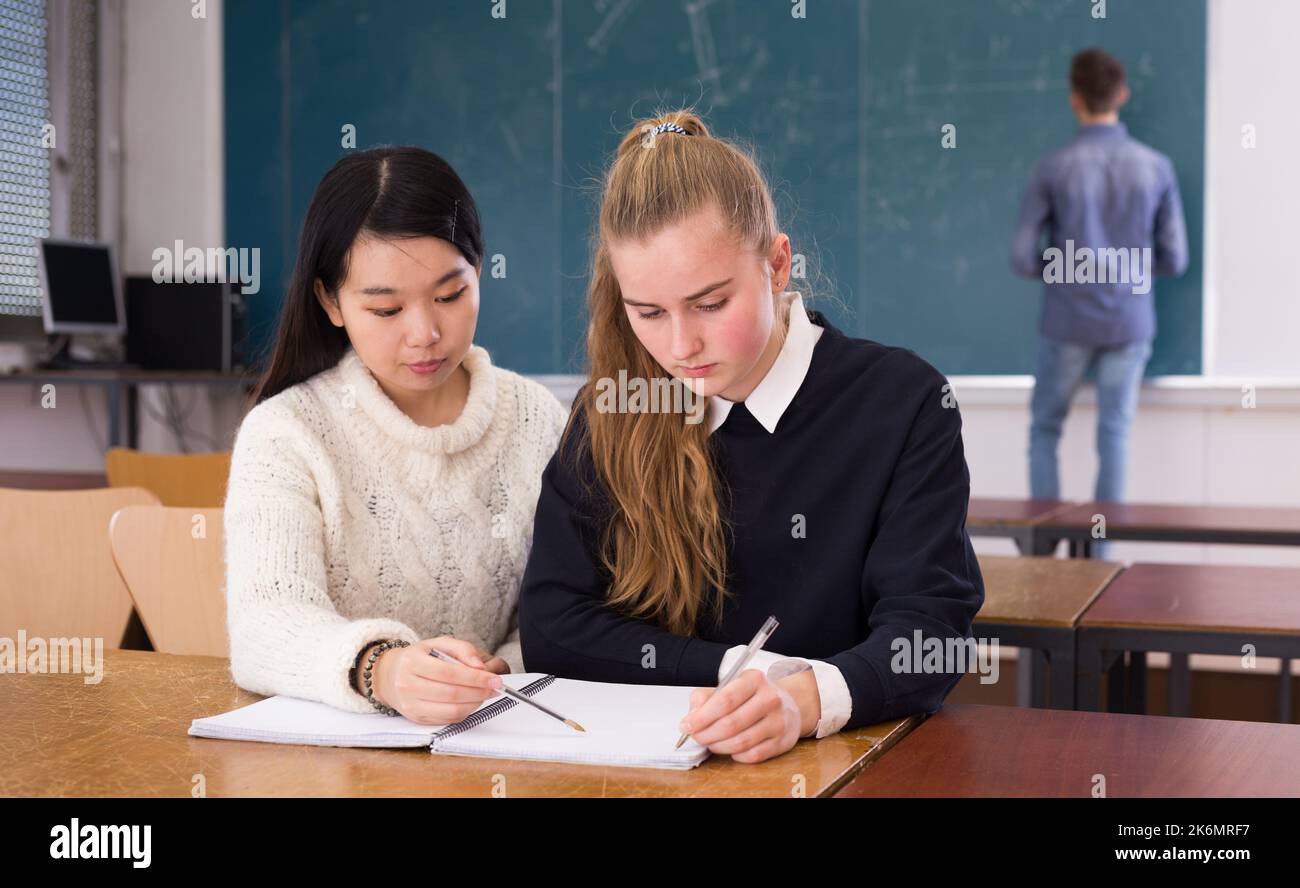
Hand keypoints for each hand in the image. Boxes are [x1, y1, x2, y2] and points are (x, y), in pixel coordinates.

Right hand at [370, 636, 503, 724]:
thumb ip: (462, 649)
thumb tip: (481, 666)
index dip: (475, 678)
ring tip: (485, 694)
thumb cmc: (421, 658)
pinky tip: (471, 701)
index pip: (449, 673)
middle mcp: (408, 685)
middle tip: (496, 687)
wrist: (392, 675)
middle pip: (451, 694)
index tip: (495, 679)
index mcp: (412, 662)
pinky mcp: (417, 718)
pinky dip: (465, 712)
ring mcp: (411, 705)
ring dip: (475, 704)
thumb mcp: (439, 643)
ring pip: (450, 710)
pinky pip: (447, 719)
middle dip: (479, 692)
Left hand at [680, 668, 811, 763]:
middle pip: (731, 724)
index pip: (725, 700)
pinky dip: (736, 755)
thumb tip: (692, 717)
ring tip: (712, 743)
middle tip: (697, 737)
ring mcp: (779, 721)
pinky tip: (731, 749)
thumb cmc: (751, 697)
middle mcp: (770, 698)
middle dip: (707, 734)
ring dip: (719, 747)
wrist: (788, 705)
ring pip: (741, 742)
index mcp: (754, 679)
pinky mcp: (783, 741)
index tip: (686, 726)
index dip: (702, 717)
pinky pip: (753, 755)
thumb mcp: (729, 686)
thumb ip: (705, 697)